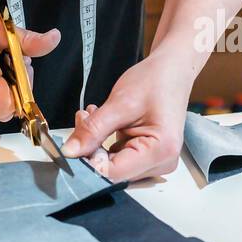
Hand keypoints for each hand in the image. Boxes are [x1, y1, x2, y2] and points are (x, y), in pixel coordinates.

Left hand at [60, 47, 192, 182]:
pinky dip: (105, 141)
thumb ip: (94, 129)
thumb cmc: (155, 81)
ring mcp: (155, 160)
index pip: (114, 172)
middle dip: (91, 148)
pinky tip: (102, 120)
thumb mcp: (120, 103)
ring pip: (113, 163)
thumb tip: (70, 152)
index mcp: (160, 151)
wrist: (172, 70)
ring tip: (92, 114)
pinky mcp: (147, 155)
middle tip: (83, 118)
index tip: (73, 141)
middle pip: (113, 170)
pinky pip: (118, 156)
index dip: (89, 160)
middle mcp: (161, 162)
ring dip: (96, 142)